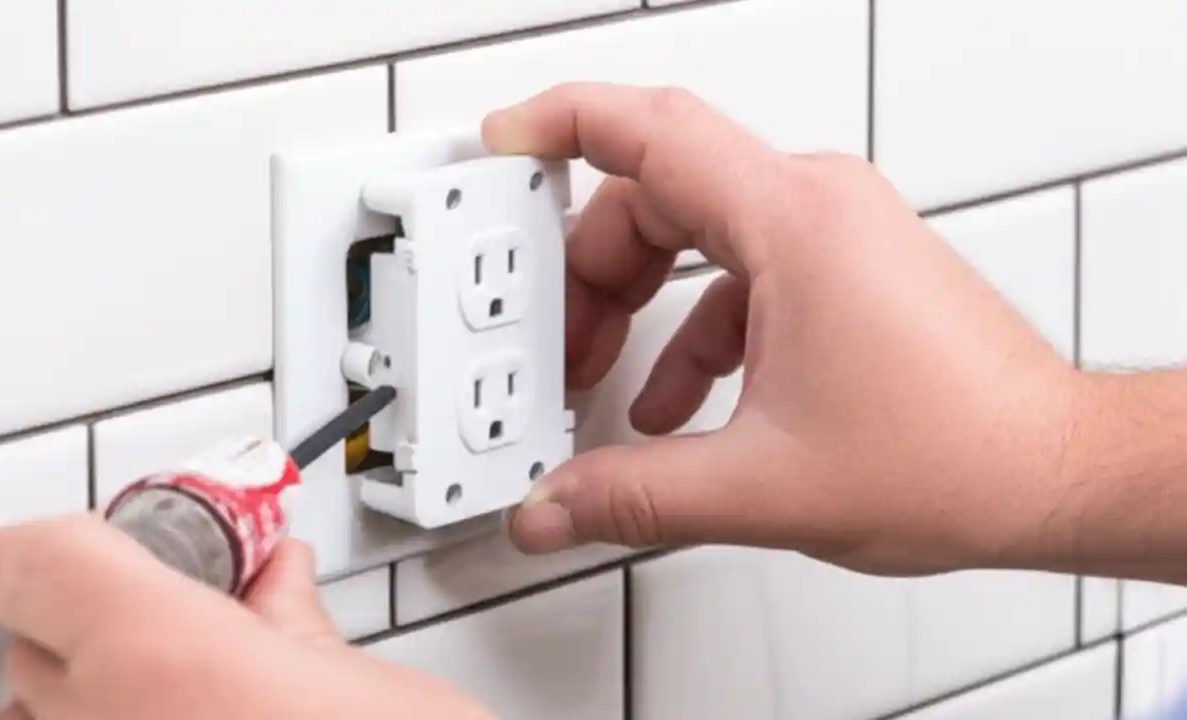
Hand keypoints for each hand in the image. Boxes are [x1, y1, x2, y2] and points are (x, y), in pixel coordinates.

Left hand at [0, 516, 489, 719]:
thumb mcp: (372, 688)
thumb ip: (300, 628)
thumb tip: (275, 588)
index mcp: (159, 660)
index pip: (23, 559)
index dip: (78, 544)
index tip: (131, 547)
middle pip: (38, 645)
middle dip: (113, 625)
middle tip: (198, 629)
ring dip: (107, 706)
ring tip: (196, 707)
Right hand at [488, 83, 1086, 574]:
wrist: (1049, 474)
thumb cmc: (959, 453)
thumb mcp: (763, 484)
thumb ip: (634, 496)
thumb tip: (554, 503)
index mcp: (794, 223)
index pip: (649, 130)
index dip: (557, 124)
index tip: (501, 143)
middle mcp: (817, 207)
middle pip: (657, 192)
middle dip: (586, 265)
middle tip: (547, 328)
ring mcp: (834, 236)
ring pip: (694, 231)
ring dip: (633, 296)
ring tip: (596, 369)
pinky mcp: (843, 272)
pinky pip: (737, 273)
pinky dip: (688, 325)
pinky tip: (669, 399)